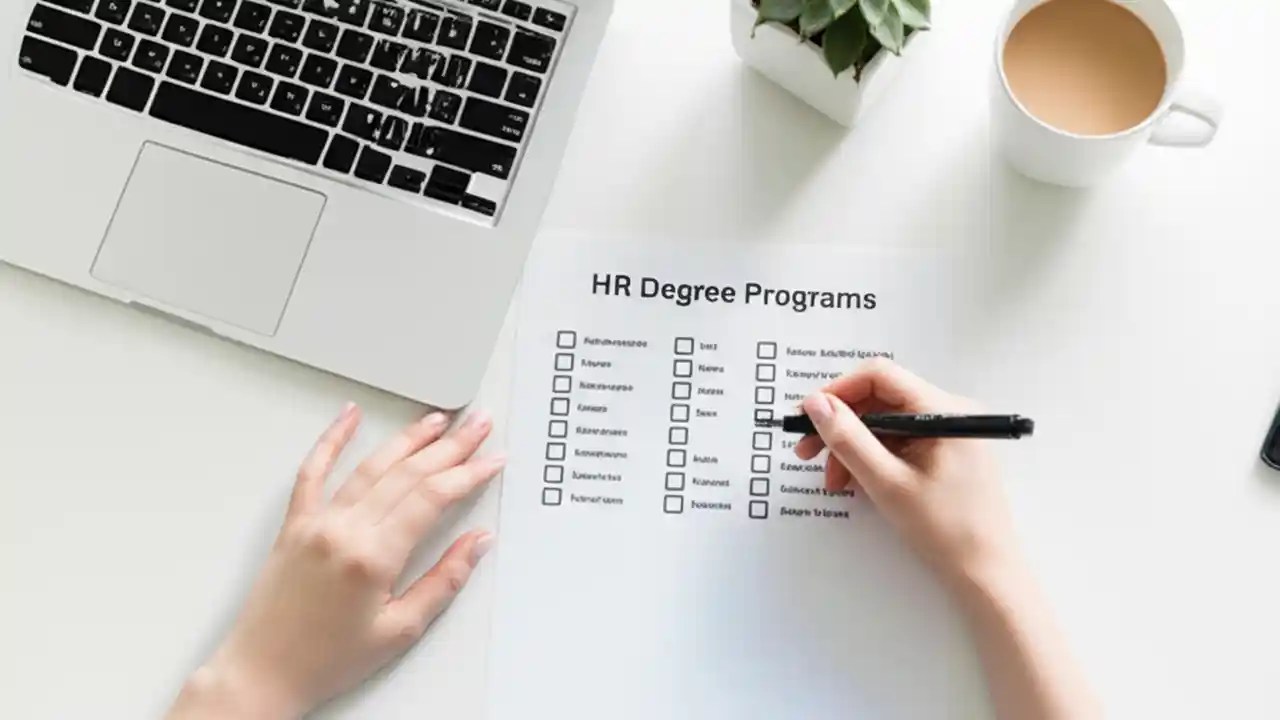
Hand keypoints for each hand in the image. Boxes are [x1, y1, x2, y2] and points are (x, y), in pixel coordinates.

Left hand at [167, 404, 503, 719]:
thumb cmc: (326, 660)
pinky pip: (313, 471)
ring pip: (370, 465)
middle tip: (478, 426)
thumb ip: (444, 581)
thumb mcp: (400, 630)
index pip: (432, 498)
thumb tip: (476, 543)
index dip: (469, 473)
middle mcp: (343, 530)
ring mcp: (316, 522)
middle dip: (450, 446)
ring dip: (408, 438)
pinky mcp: (294, 524)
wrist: (262, 673)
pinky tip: (349, 415)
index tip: (492, 461)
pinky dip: (332, 439)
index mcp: (373, 557)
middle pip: (408, 473)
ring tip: (437, 421)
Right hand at [795, 359, 1017, 586]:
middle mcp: (950, 412)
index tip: (808, 416)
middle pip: (880, 400)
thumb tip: (816, 404)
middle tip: (806, 452)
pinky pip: (898, 442)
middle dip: (840, 425)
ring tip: (834, 481)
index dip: (838, 391)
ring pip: (885, 424)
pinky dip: (872, 458)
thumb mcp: (887, 483)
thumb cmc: (946, 530)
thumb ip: (848, 439)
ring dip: (852, 447)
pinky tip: (856, 481)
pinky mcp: (944, 452)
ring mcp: (948, 433)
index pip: (881, 376)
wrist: (986, 573)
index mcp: (945, 410)